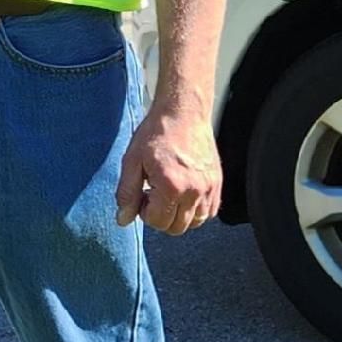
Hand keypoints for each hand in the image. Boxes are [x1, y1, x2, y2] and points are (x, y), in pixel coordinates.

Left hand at [117, 99, 221, 234]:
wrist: (183, 113)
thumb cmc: (156, 134)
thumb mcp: (132, 161)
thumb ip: (127, 193)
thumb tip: (123, 219)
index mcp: (172, 186)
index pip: (158, 222)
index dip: (144, 213)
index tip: (142, 196)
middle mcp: (195, 191)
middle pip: (177, 228)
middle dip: (160, 217)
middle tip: (152, 196)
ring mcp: (209, 188)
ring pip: (195, 223)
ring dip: (179, 216)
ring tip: (167, 194)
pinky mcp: (218, 183)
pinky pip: (209, 212)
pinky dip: (195, 210)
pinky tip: (182, 194)